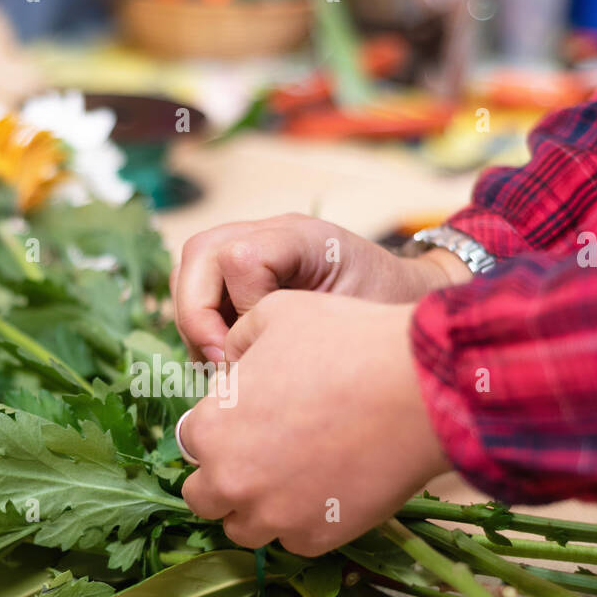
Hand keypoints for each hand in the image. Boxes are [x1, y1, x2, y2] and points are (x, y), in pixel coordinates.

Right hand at [171, 213, 469, 362]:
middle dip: (196, 316)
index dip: (241, 308)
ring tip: (223, 363)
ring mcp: (252, 246)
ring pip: (188, 272)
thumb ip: (295, 329)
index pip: (240, 256)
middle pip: (197, 254)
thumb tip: (234, 364)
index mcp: (304, 237)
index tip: (261, 347)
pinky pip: (198, 289)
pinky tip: (229, 355)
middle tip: (222, 362)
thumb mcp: (352, 321)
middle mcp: (270, 232)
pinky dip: (202, 326)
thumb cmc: (387, 315)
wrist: (408, 305)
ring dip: (193, 323)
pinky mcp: (241, 273)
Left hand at [178, 290, 450, 555]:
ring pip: (244, 528)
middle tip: (262, 456)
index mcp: (209, 429)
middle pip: (205, 497)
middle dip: (225, 478)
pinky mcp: (316, 538)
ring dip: (257, 508)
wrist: (418, 390)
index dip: (217, 430)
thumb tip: (233, 361)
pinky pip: (295, 540)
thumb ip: (238, 341)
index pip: (189, 443)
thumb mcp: (275, 314)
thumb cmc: (345, 342)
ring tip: (292, 479)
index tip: (243, 422)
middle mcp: (230, 481)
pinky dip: (303, 521)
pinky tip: (327, 490)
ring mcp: (273, 516)